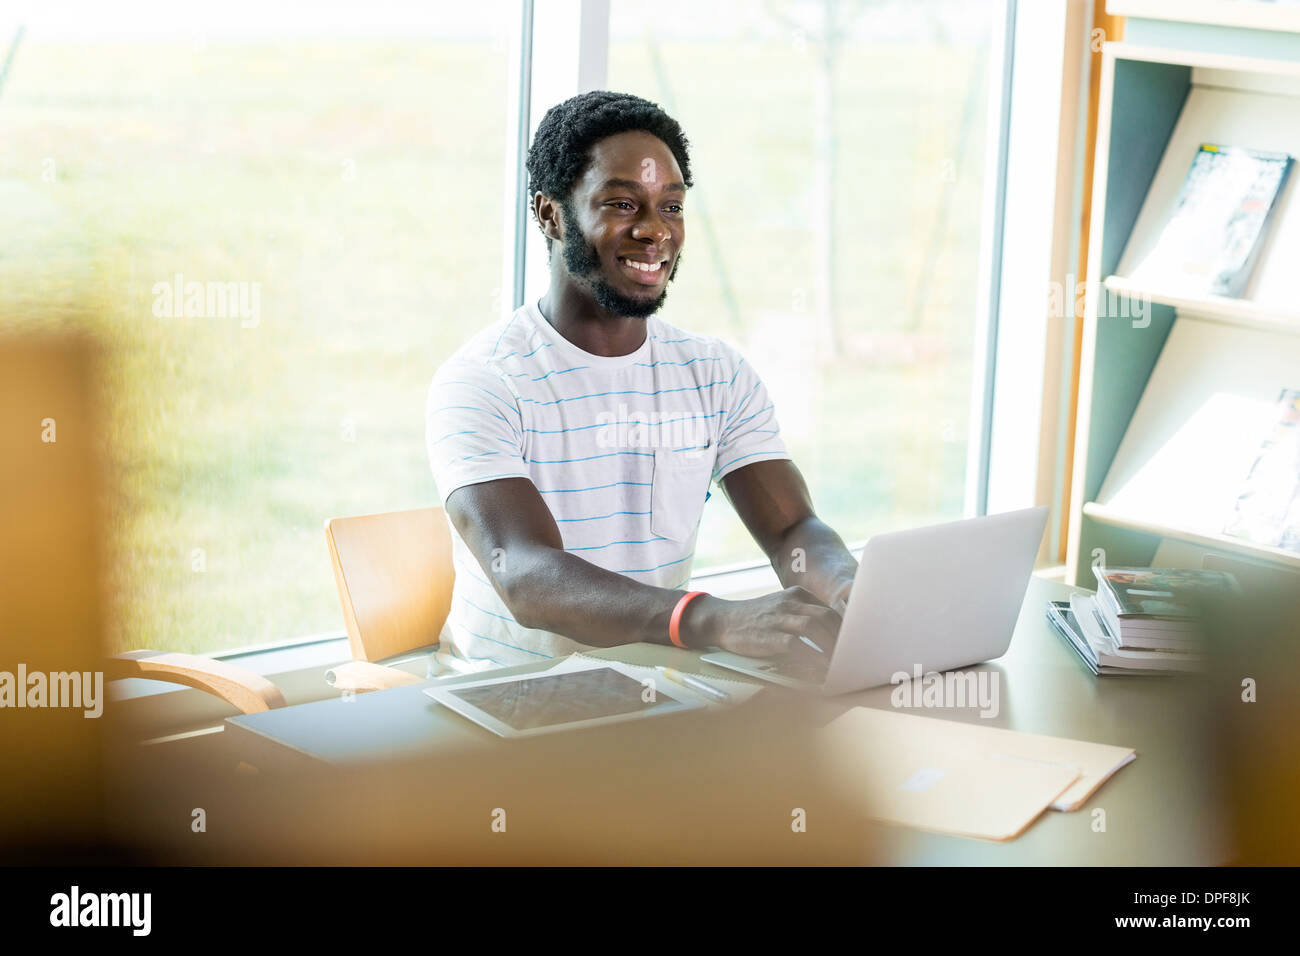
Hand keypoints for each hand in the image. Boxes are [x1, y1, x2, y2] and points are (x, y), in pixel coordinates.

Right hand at [686, 586, 842, 657]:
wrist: (723, 620)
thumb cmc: (756, 619)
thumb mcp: (781, 607)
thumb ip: (803, 615)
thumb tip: (832, 635)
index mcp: (796, 595)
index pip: (829, 609)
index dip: (846, 627)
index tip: (857, 643)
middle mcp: (790, 603)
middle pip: (826, 616)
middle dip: (843, 637)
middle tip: (854, 655)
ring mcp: (778, 618)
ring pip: (814, 628)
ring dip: (831, 647)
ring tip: (842, 663)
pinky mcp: (768, 636)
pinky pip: (797, 646)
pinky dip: (812, 658)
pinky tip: (820, 670)